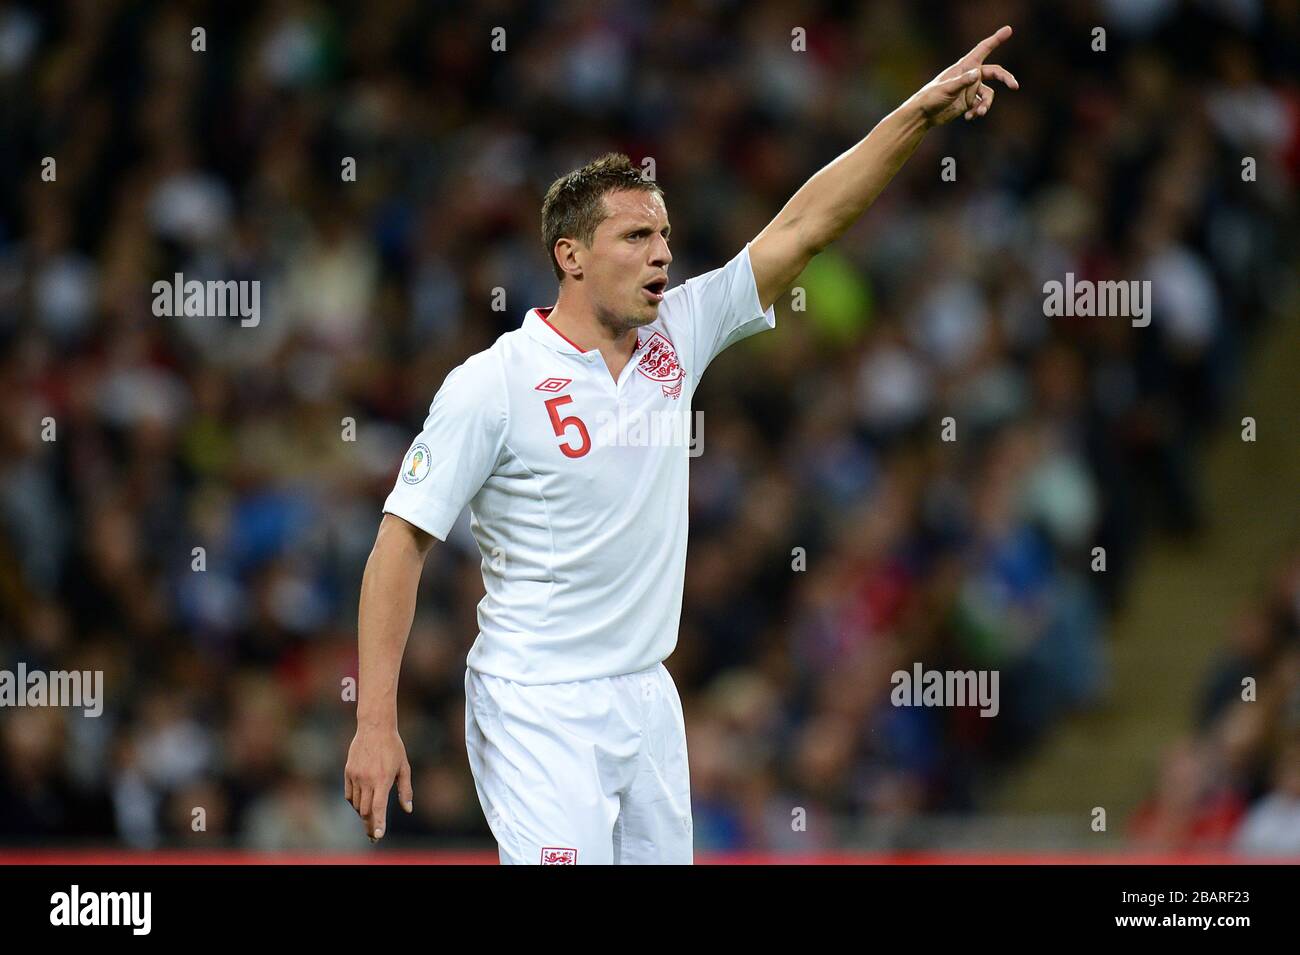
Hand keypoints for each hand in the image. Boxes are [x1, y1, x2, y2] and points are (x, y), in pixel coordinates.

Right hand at [344, 722, 413, 842]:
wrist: (374, 728)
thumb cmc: (393, 747)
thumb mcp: (404, 767)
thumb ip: (405, 790)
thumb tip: (408, 809)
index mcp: (383, 779)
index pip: (378, 807)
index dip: (378, 823)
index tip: (378, 835)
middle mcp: (367, 779)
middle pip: (365, 811)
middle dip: (370, 825)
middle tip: (374, 835)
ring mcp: (355, 776)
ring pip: (356, 804)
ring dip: (363, 814)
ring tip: (370, 818)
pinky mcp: (348, 772)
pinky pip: (349, 795)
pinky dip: (355, 802)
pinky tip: (362, 803)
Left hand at [911, 25, 1018, 127]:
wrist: (923, 114)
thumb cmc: (931, 97)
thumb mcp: (946, 89)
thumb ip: (962, 81)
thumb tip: (978, 74)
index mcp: (964, 66)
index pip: (983, 49)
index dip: (996, 39)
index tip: (1008, 30)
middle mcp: (970, 76)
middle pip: (994, 73)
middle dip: (1006, 78)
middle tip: (1015, 86)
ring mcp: (970, 90)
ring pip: (989, 94)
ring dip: (986, 104)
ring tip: (978, 113)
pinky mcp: (968, 103)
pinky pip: (980, 105)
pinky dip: (977, 112)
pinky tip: (968, 117)